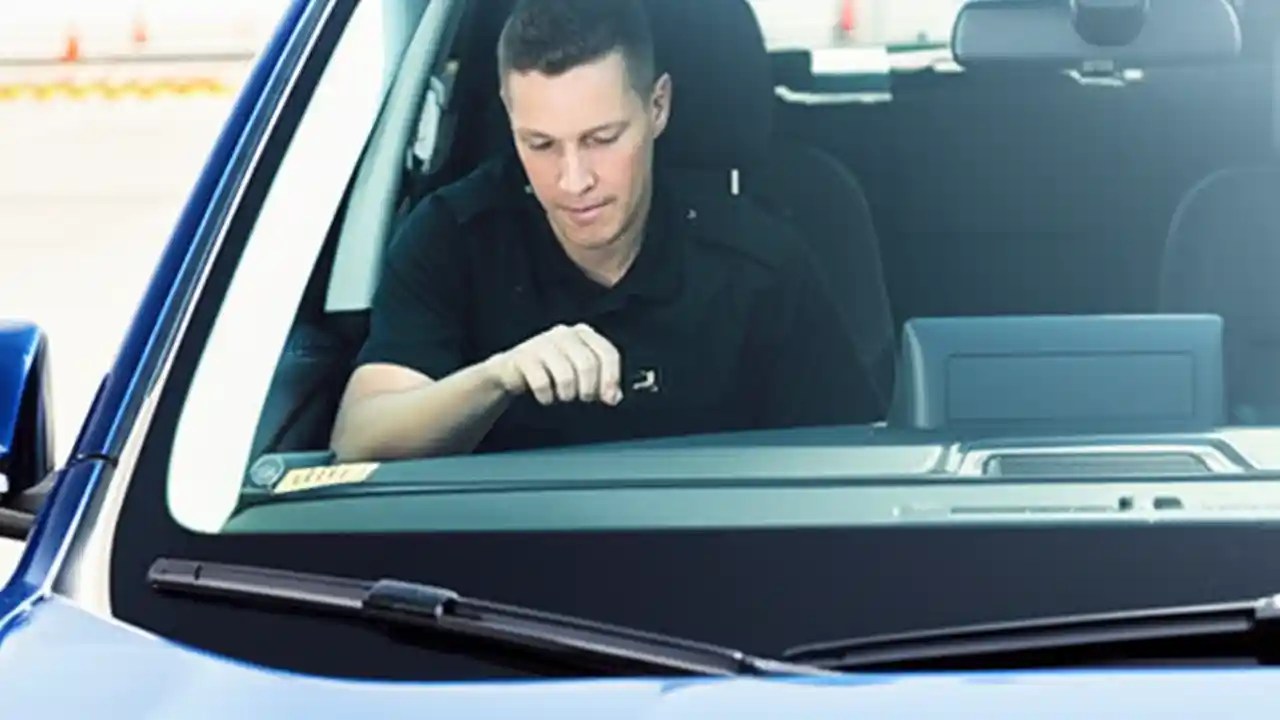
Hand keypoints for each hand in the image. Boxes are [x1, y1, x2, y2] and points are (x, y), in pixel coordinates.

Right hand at [486, 324, 622, 405]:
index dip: (611, 378)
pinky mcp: (524, 357)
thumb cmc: (552, 372)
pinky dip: (546, 396)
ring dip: (567, 394)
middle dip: (589, 388)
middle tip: (584, 399)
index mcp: (584, 334)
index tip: (609, 399)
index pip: (607, 353)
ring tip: (563, 397)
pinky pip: (543, 382)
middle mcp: (565, 333)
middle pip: (588, 364)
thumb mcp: (580, 374)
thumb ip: (601, 382)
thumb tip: (615, 396)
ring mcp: (543, 343)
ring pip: (566, 375)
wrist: (512, 372)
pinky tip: (545, 397)